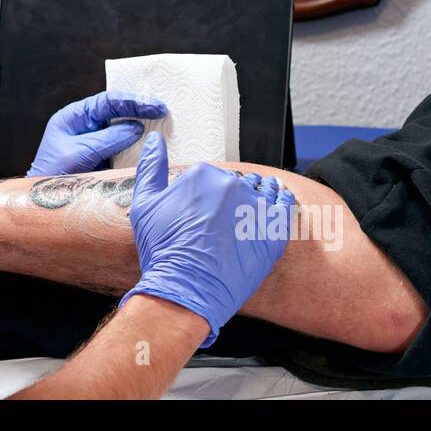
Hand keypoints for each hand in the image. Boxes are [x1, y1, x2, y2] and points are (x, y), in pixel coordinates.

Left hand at [27, 91, 167, 176]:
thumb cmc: (54, 175)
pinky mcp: (104, 158)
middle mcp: (86, 125)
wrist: (46, 204)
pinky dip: (139, 145)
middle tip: (164, 110)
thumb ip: (107, 139)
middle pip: (117, 110)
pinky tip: (154, 145)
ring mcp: (96, 142)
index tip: (155, 105)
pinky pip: (124, 146)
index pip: (107, 102)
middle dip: (140, 109)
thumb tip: (136, 127)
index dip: (132, 101)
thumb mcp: (80, 153)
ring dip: (142, 125)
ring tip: (164, 122)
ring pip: (122, 127)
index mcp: (74, 117)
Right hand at [120, 133, 293, 347]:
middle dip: (231, 196)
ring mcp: (254, 205)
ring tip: (251, 212)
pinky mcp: (274, 227)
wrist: (185, 289)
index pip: (211, 174)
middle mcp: (230, 184)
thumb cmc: (164, 251)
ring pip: (261, 191)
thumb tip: (155, 141)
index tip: (205, 208)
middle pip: (236, 183)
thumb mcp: (145, 204)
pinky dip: (282, 201)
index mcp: (202, 174)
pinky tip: (277, 204)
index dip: (208, 191)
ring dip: (258, 197)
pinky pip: (285, 204)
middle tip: (224, 220)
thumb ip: (151, 167)